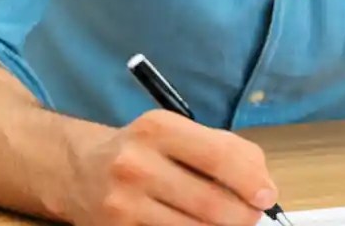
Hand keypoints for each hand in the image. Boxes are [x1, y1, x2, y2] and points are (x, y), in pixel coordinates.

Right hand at [67, 109, 277, 224]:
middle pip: (210, 203)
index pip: (219, 156)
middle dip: (242, 216)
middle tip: (251, 217)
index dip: (251, 180)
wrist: (77, 171)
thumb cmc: (142, 151)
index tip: (267, 196)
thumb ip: (223, 149)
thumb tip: (262, 184)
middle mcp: (136, 165)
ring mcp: (122, 204)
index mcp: (157, 129)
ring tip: (226, 223)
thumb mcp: (177, 133)